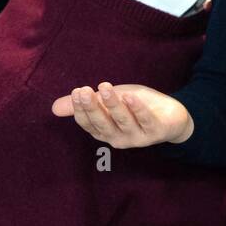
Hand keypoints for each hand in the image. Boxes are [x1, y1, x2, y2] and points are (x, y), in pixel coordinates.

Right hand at [50, 81, 191, 147]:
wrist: (171, 117)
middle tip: (84, 90)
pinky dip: (137, 108)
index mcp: (105, 132)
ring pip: (123, 120)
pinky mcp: (155, 131)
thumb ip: (86, 104)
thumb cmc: (136, 107)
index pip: (88, 123)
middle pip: (102, 123)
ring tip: (105, 88)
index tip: (77, 91)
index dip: (81, 109)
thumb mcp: (109, 102)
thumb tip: (53, 108)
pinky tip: (130, 96)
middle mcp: (118, 138)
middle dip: (92, 107)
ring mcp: (137, 137)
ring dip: (113, 105)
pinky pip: (145, 120)